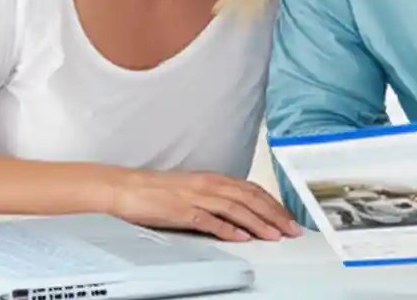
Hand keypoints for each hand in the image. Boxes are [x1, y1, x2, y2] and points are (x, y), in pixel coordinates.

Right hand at [107, 169, 303, 241]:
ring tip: (274, 235)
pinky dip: (228, 229)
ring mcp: (195, 196)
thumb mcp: (193, 190)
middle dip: (274, 214)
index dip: (273, 204)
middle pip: (249, 198)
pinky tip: (242, 237)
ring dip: (258, 222)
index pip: (251, 190)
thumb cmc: (157, 191)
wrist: (125, 188)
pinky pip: (209, 220)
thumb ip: (215, 199)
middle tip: (291, 229)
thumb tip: (239, 214)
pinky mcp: (181, 210)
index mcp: (212, 178)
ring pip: (235, 208)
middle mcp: (208, 184)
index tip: (288, 218)